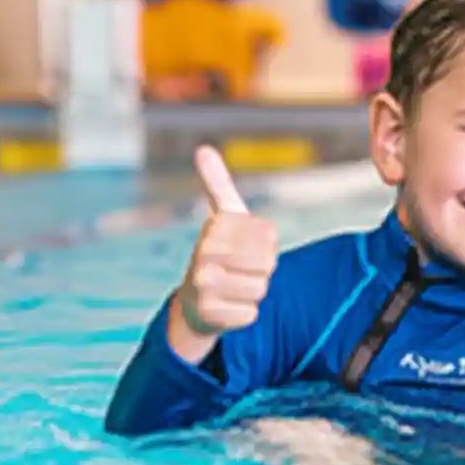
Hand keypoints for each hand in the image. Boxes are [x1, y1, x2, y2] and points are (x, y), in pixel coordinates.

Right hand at [167, 145, 278, 362]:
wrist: (194, 303)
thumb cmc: (218, 254)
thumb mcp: (221, 218)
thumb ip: (217, 184)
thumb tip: (202, 149)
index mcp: (213, 228)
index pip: (269, 235)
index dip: (265, 244)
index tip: (244, 246)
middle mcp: (203, 254)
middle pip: (268, 262)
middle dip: (262, 268)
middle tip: (242, 269)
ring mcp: (204, 285)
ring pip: (261, 288)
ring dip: (254, 290)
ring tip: (234, 286)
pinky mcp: (211, 314)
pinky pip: (252, 313)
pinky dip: (246, 312)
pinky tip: (228, 306)